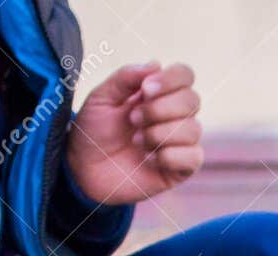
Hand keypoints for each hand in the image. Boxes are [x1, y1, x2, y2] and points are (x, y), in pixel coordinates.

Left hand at [66, 62, 203, 204]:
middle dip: (159, 109)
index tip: (145, 90)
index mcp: (158, 93)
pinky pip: (193, 157)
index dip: (171, 79)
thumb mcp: (102, 97)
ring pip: (192, 129)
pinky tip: (149, 160)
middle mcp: (174, 115)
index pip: (185, 75)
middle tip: (132, 120)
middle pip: (193, 100)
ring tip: (136, 142)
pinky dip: (168, 156)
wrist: (84, 169)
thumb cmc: (94, 131)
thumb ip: (126, 77)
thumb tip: (156, 64)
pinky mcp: (181, 169)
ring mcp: (180, 142)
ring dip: (159, 134)